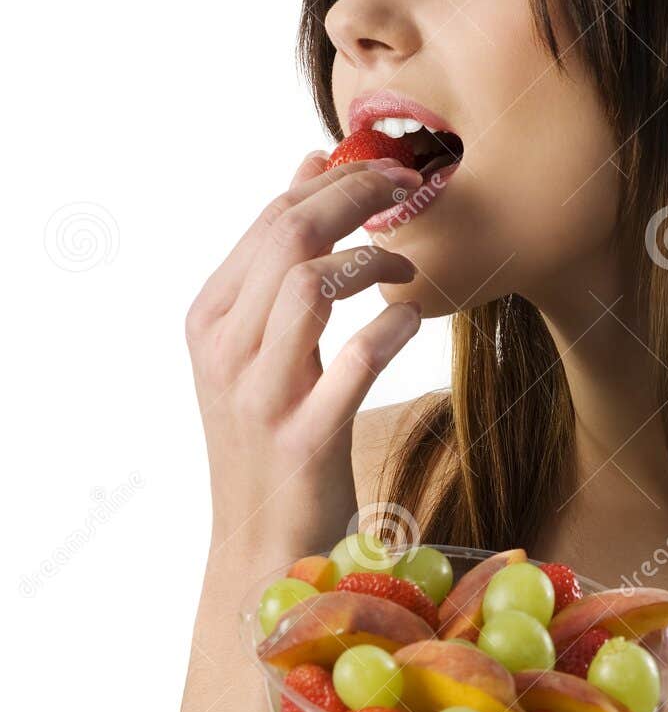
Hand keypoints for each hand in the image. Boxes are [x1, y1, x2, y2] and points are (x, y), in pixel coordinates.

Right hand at [185, 150, 422, 557]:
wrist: (262, 546)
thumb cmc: (272, 436)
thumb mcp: (261, 345)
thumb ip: (281, 260)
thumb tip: (310, 165)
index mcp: (209, 319)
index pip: (269, 219)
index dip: (332, 181)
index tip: (385, 168)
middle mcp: (224, 350)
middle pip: (288, 237)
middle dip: (356, 196)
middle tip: (410, 186)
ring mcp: (259, 395)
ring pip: (308, 285)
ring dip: (370, 259)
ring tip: (407, 265)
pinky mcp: (303, 439)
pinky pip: (353, 362)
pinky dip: (391, 327)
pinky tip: (413, 317)